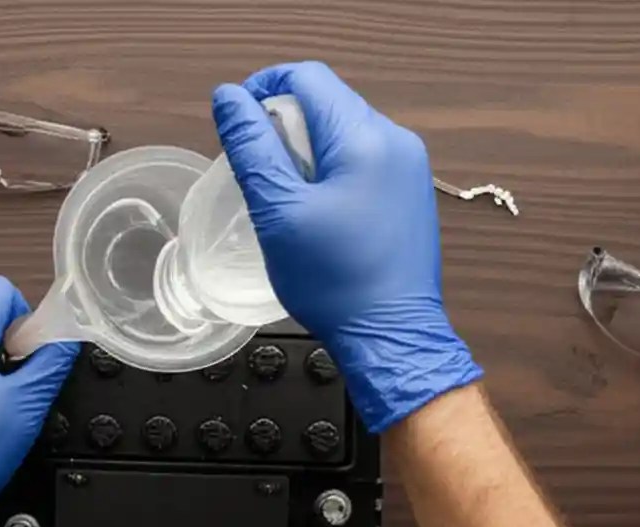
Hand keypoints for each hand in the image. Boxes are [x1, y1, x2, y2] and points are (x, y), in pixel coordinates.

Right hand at [213, 61, 481, 432]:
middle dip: (284, 123)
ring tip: (283, 195)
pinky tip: (316, 210)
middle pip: (328, 101)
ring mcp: (410, 166)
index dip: (264, 87)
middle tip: (257, 169)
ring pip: (345, 130)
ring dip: (306, 148)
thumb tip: (228, 96)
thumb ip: (251, 147)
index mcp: (364, 136)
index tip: (237, 123)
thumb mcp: (277, 211)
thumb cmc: (332, 278)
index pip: (308, 77)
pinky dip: (331, 168)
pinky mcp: (411, 191)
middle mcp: (395, 139)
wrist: (392, 335)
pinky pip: (364, 158)